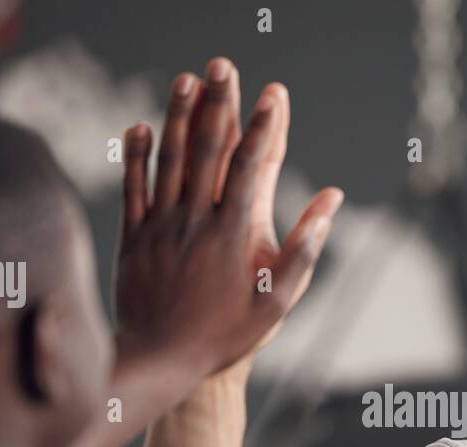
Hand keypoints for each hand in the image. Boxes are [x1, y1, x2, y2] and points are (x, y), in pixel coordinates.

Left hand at [113, 58, 342, 383]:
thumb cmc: (227, 336)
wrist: (162, 362)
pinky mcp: (134, 238)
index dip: (264, 126)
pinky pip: (135, 189)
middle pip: (209, 150)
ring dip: (179, 117)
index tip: (274, 94)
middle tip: (225, 65)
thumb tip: (331, 201)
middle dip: (220, 103)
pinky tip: (142, 128)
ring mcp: (162, 227)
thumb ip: (305, 248)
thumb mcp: (278, 301)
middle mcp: (196, 221)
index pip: (253, 166)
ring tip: (188, 80)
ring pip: (171, 160)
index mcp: (235, 234)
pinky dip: (138, 156)